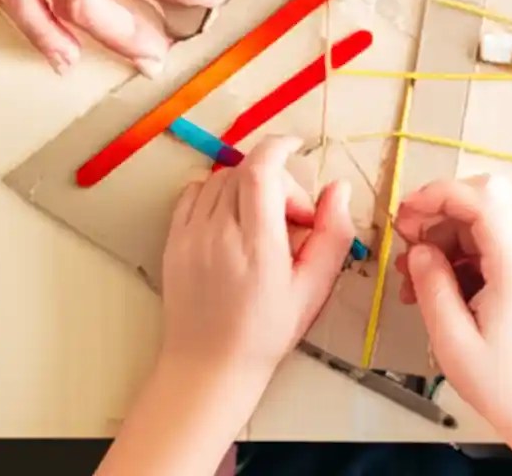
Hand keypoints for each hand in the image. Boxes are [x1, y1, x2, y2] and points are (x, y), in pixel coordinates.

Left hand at [160, 137, 354, 375]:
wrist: (209, 365)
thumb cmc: (267, 332)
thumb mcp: (314, 289)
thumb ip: (333, 235)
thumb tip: (339, 189)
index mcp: (257, 246)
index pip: (261, 172)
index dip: (279, 147)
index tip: (296, 145)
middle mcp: (218, 234)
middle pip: (246, 172)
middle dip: (276, 181)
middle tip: (291, 220)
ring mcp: (190, 236)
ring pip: (220, 179)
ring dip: (247, 186)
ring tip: (263, 223)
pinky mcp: (173, 241)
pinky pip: (193, 192)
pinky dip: (216, 193)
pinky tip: (232, 219)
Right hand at [393, 175, 511, 438]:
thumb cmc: (505, 385)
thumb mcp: (453, 339)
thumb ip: (433, 286)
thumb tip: (419, 250)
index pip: (482, 198)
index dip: (438, 194)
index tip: (404, 213)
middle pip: (481, 204)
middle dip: (436, 215)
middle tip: (404, 242)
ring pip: (480, 226)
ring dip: (442, 240)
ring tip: (412, 278)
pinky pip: (488, 250)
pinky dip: (457, 259)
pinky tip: (434, 288)